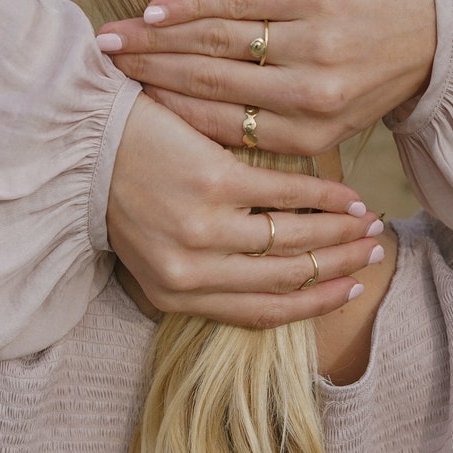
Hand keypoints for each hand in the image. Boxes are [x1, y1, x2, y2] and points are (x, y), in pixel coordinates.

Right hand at [98, 0, 436, 155]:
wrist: (444, 31)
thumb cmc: (380, 77)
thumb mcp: (334, 120)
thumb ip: (277, 126)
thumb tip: (210, 130)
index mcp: (309, 133)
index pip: (220, 125)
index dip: (168, 114)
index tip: (125, 109)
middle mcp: (306, 95)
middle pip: (208, 85)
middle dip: (149, 76)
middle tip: (103, 71)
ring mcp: (309, 44)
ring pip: (215, 44)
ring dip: (157, 41)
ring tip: (113, 42)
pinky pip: (236, 2)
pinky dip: (190, 5)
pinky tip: (153, 10)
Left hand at [108, 94, 384, 327]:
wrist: (80, 141)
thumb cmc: (119, 191)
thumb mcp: (150, 250)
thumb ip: (203, 272)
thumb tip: (272, 278)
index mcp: (174, 294)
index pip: (261, 311)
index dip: (313, 304)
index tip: (348, 290)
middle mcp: (190, 271)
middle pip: (285, 280)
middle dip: (338, 270)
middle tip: (372, 255)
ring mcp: (203, 228)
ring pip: (292, 242)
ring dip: (340, 235)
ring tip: (369, 226)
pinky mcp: (213, 182)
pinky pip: (286, 195)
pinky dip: (323, 196)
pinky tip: (347, 195)